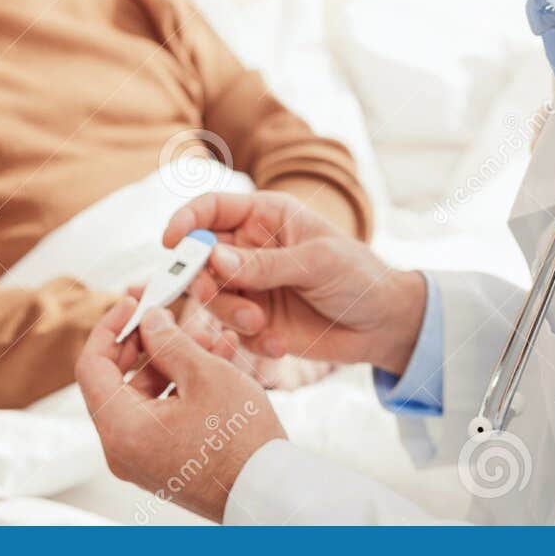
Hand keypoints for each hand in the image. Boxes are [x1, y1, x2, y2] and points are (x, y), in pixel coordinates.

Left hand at [76, 297, 284, 522]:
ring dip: (172, 361)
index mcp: (122, 430)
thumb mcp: (205, 376)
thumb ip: (169, 341)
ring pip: (145, 394)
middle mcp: (123, 449)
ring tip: (209, 337)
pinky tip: (213, 362)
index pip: (92, 367)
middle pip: (118, 380)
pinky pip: (161, 412)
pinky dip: (181, 386)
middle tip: (170, 316)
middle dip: (148, 343)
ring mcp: (142, 458)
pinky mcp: (163, 460)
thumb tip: (150, 321)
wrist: (268, 492)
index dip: (109, 328)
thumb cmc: (241, 444)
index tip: (130, 305)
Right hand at [165, 191, 427, 374]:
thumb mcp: (317, 262)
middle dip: (202, 278)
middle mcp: (251, 249)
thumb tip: (215, 260)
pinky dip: (250, 340)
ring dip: (229, 312)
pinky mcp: (257, 322)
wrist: (383, 324)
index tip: (171, 243)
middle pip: (201, 258)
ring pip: (212, 297)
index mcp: (266, 217)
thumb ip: (266, 264)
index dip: (186, 221)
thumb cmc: (358, 276)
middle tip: (214, 293)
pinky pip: (232, 331)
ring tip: (260, 323)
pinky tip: (279, 345)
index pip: (212, 210)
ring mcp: (252, 287)